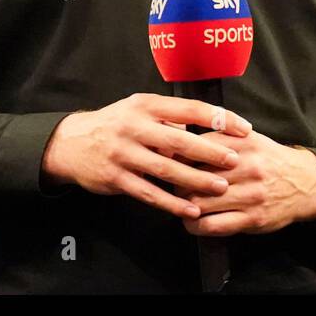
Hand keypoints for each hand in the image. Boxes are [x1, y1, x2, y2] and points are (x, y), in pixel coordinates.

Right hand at [40, 93, 251, 220]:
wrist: (71, 143)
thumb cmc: (116, 124)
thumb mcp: (139, 109)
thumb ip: (170, 118)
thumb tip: (207, 127)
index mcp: (145, 105)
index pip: (190, 109)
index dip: (219, 118)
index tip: (243, 129)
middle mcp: (134, 127)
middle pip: (180, 140)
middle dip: (210, 152)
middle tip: (235, 161)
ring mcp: (124, 154)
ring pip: (166, 169)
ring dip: (196, 180)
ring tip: (220, 187)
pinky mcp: (116, 178)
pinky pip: (149, 193)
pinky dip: (172, 204)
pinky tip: (191, 210)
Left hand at [178, 130, 315, 235]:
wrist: (306, 183)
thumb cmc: (270, 160)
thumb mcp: (249, 138)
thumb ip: (220, 136)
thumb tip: (181, 140)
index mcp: (243, 143)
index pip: (197, 148)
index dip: (178, 156)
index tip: (169, 162)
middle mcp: (247, 167)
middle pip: (194, 176)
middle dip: (177, 183)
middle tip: (172, 185)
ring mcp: (250, 195)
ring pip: (200, 203)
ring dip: (183, 206)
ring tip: (180, 204)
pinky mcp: (253, 219)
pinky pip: (213, 226)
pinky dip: (195, 226)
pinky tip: (192, 223)